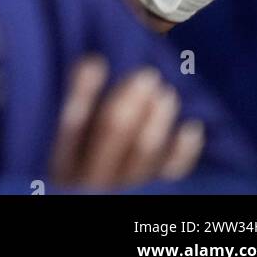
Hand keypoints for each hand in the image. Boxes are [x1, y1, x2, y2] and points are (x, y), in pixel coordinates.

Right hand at [49, 55, 203, 187]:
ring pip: (144, 151)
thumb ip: (79, 100)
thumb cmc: (83, 151)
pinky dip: (184, 151)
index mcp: (64, 161)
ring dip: (157, 118)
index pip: (72, 124)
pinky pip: (171, 172)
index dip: (83, 92)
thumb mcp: (70, 134)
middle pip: (113, 132)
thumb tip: (93, 63)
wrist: (98, 194)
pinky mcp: (150, 192)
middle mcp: (91, 179)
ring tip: (167, 95)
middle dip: (130, 99)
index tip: (96, 63)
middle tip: (147, 76)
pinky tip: (192, 129)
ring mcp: (123, 188)